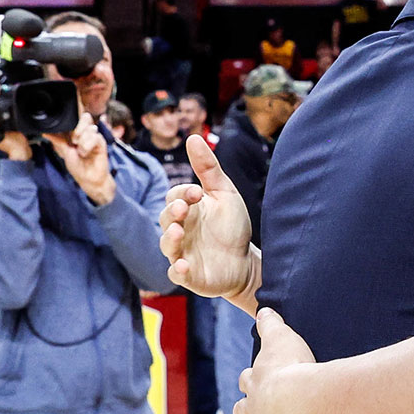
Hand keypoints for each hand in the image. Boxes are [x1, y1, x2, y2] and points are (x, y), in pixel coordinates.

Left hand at [47, 110, 114, 204]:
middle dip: (78, 129)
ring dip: (82, 140)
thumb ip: (57, 140)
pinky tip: (85, 153)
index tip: (67, 136)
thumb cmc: (77, 166)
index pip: (75, 118)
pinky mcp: (101, 142)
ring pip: (90, 128)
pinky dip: (87, 146)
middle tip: (74, 141)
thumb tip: (44, 132)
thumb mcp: (64, 152)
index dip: (71, 123)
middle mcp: (86, 132)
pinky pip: (95, 137)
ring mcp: (94, 137)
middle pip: (85, 117)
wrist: (88, 178)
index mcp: (76, 132)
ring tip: (80, 151)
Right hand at [159, 135, 255, 299]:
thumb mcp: (224, 194)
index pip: (175, 196)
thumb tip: (192, 138)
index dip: (183, 193)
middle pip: (166, 219)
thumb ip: (208, 169)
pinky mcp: (189, 275)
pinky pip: (177, 274)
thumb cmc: (232, 227)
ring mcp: (182, 253)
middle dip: (173, 213)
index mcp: (187, 209)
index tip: (197, 191)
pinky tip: (184, 266)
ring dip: (171, 239)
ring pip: (167, 245)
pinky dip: (178, 270)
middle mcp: (180, 230)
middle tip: (183, 209)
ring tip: (179, 233)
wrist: (246, 262)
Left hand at [234, 307, 317, 413]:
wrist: (299, 400)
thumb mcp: (281, 337)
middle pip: (244, 409)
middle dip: (243, 410)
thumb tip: (264, 309)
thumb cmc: (293, 367)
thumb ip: (271, 324)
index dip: (249, 379)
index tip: (249, 379)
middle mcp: (255, 407)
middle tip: (241, 412)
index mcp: (258, 381)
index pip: (249, 379)